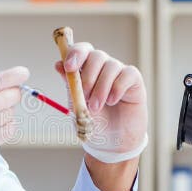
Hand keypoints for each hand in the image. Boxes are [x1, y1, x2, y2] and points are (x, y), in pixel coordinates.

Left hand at [55, 44, 147, 161]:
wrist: (111, 140)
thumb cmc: (93, 120)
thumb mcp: (76, 104)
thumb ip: (70, 84)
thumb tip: (58, 64)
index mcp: (86, 69)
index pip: (81, 50)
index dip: (75, 53)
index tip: (69, 67)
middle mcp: (102, 66)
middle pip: (96, 56)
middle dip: (88, 77)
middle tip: (84, 97)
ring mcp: (119, 72)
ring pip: (111, 66)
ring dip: (101, 88)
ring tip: (95, 107)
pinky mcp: (134, 80)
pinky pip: (127, 74)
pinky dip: (117, 88)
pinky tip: (112, 101)